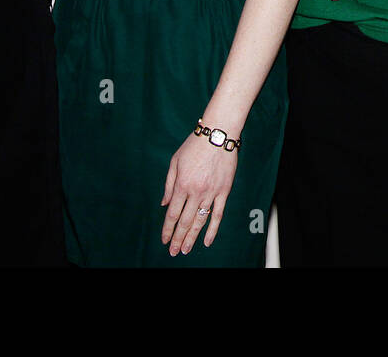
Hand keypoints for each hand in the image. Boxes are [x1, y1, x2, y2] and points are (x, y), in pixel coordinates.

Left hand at [161, 130, 237, 254]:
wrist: (218, 135)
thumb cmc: (194, 145)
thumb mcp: (175, 162)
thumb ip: (169, 184)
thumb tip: (164, 204)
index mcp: (182, 184)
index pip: (173, 213)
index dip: (167, 228)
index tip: (164, 240)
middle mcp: (195, 192)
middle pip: (185, 221)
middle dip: (178, 238)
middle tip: (173, 251)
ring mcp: (211, 192)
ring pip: (200, 220)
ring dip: (192, 237)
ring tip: (185, 250)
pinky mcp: (224, 191)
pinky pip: (218, 214)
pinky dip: (212, 229)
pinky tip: (207, 241)